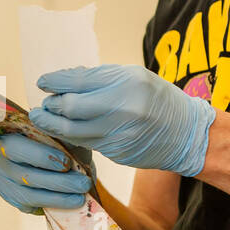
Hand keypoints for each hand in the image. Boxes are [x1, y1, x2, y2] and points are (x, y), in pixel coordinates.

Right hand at [0, 118, 92, 213]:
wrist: (69, 164)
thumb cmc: (64, 142)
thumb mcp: (64, 133)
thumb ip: (59, 134)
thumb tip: (65, 135)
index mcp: (7, 128)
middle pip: (18, 163)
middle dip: (52, 172)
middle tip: (81, 179)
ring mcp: (0, 175)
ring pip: (26, 189)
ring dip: (57, 192)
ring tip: (82, 192)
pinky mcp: (7, 194)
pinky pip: (28, 203)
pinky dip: (52, 203)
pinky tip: (71, 203)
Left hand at [29, 64, 215, 175]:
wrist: (187, 135)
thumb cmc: (158, 99)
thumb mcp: (134, 77)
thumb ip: (100, 78)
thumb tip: (65, 80)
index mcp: (127, 84)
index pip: (79, 82)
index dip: (55, 82)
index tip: (42, 82)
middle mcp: (122, 109)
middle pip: (70, 108)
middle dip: (51, 106)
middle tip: (43, 104)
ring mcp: (118, 134)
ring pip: (72, 130)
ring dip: (53, 124)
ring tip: (43, 118)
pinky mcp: (115, 152)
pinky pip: (84, 143)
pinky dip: (69, 135)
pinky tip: (62, 129)